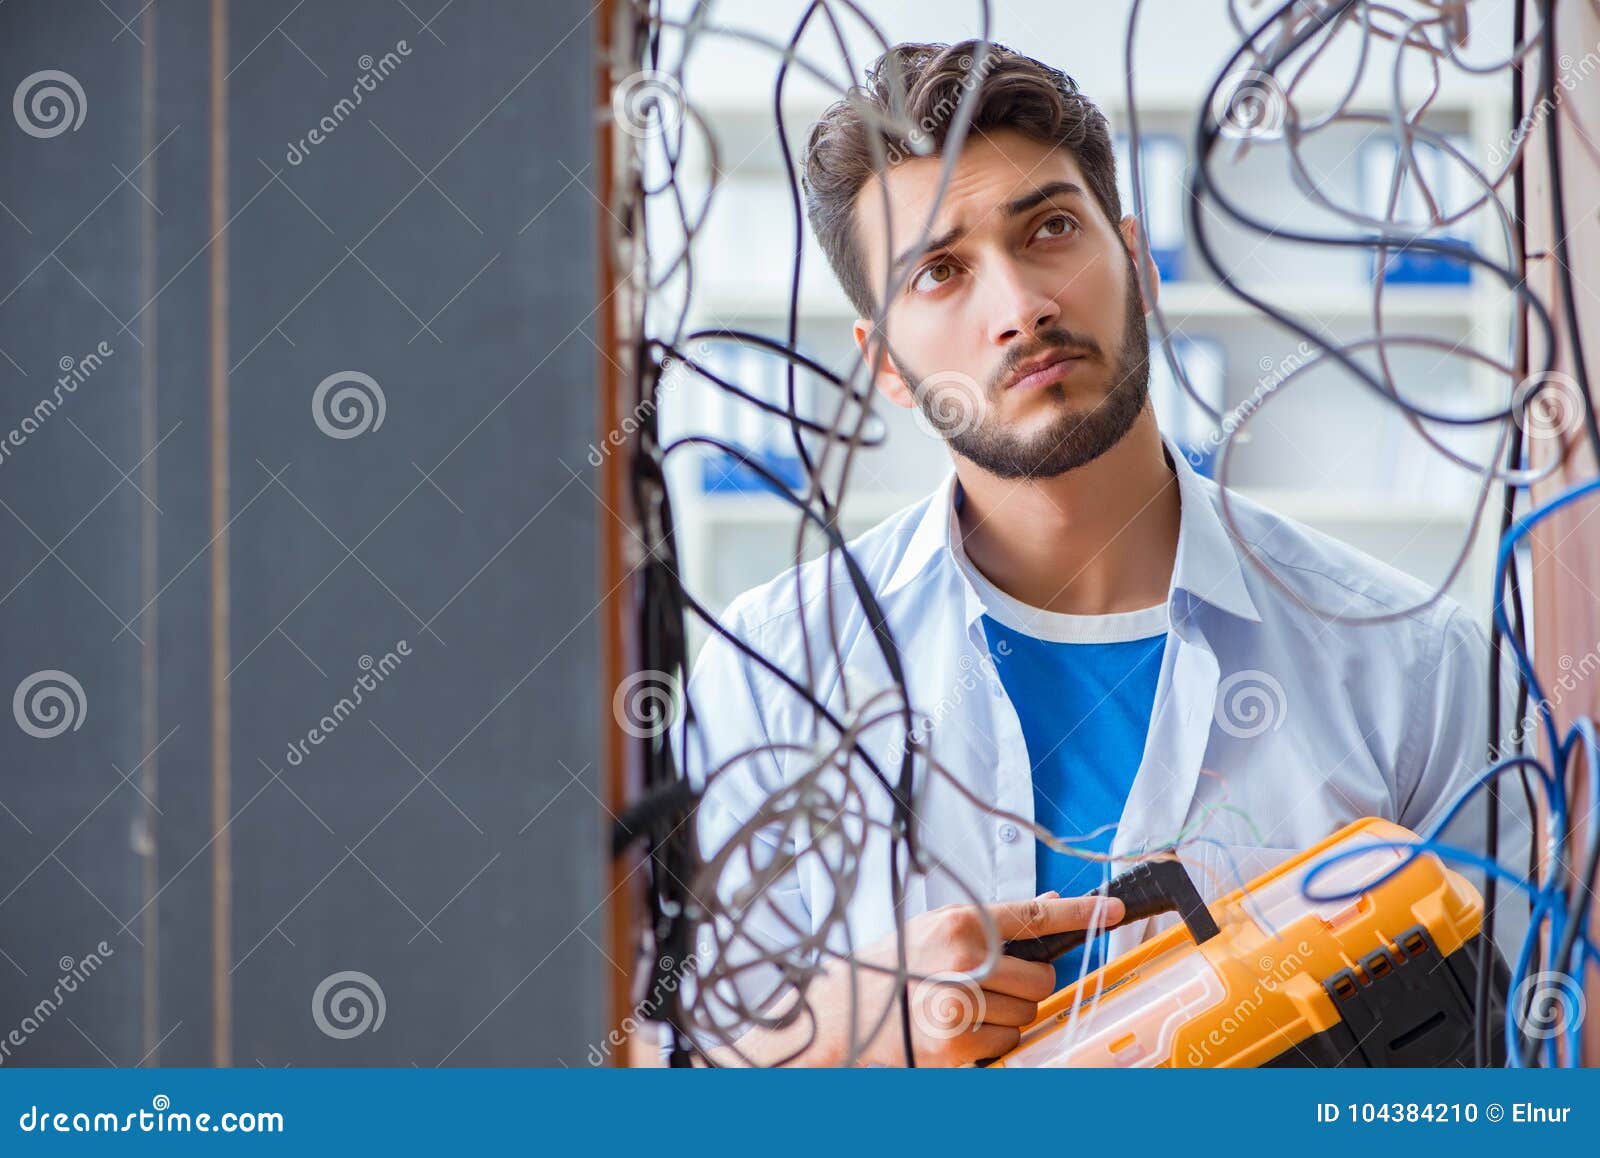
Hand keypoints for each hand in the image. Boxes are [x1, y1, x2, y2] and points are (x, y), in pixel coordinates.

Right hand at [808, 890, 1124, 1066]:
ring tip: (967, 1004)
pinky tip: (962, 1028)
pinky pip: (1009, 1044)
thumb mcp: (936, 925)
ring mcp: (962, 1007)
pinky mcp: (958, 1045)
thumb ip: (991, 921)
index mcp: (961, 924)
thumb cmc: (893, 964)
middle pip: (1041, 979)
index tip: (1110, 910)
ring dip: (1009, 1014)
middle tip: (993, 982)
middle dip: (1027, 984)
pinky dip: (993, 1040)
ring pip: (1028, 1015)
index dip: (1080, 914)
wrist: (847, 1009)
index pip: (1035, 916)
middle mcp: (964, 962)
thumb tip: (1047, 910)